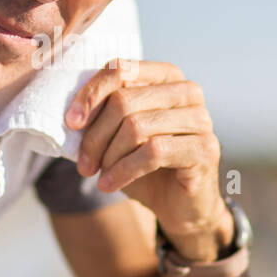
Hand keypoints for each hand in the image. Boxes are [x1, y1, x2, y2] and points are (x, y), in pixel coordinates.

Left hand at [66, 58, 232, 262]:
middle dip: (95, 136)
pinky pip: (153, 152)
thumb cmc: (145, 167)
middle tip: (83, 164)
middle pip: (124, 101)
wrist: (179, 206)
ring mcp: (200, 118)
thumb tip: (71, 116)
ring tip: (98, 175)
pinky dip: (123, 170)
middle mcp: (187, 91)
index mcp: (166, 76)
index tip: (71, 123)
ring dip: (109, 156)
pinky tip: (109, 184)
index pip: (120, 69)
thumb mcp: (118, 136)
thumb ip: (101, 116)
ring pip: (136, 126)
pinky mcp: (204, 148)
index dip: (90, 95)